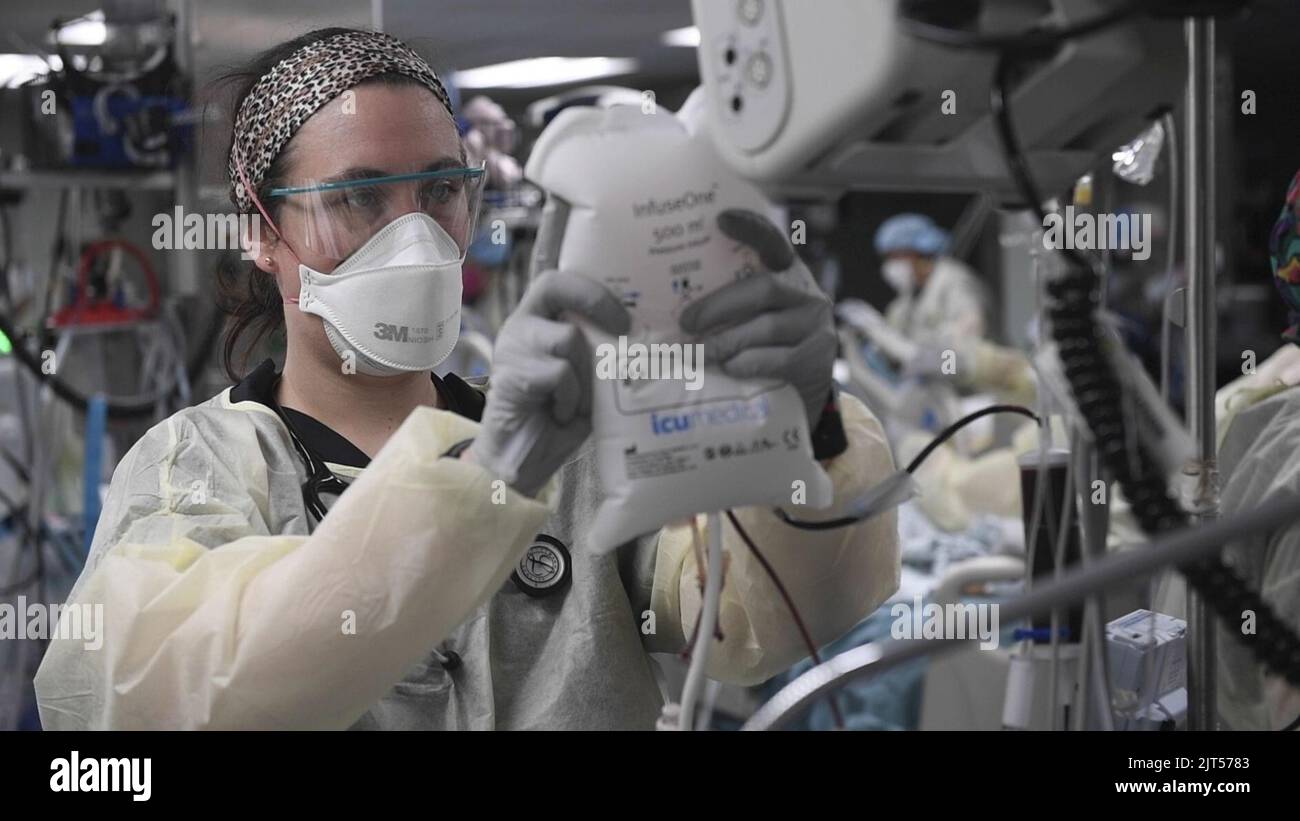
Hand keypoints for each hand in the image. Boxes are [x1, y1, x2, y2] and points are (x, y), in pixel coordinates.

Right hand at [467, 270, 629, 495]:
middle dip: (595, 303)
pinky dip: (570, 399)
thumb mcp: (584, 378)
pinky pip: (560, 374)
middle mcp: (520, 327)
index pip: (557, 282)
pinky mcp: (511, 373)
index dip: (591, 289)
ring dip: (584, 374)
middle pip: (555, 289)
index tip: (623, 315)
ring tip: (576, 401)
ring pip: (568, 338)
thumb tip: (639, 339)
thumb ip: (597, 353)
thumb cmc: (558, 418)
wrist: (522, 461)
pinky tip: (560, 414)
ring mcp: (512, 348)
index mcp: (537, 322)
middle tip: (623, 329)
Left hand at [678, 209, 836, 428]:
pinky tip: (728, 367)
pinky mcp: (818, 356)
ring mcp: (816, 323)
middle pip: (765, 288)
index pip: (770, 241)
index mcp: (783, 271)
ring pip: (768, 327)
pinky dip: (748, 362)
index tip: (721, 219)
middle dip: (720, 306)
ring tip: (696, 353)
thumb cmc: (759, 348)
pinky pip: (779, 359)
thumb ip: (724, 305)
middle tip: (686, 322)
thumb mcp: (746, 317)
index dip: (750, 227)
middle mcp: (805, 291)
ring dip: (726, 341)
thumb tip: (671, 312)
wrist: (799, 391)